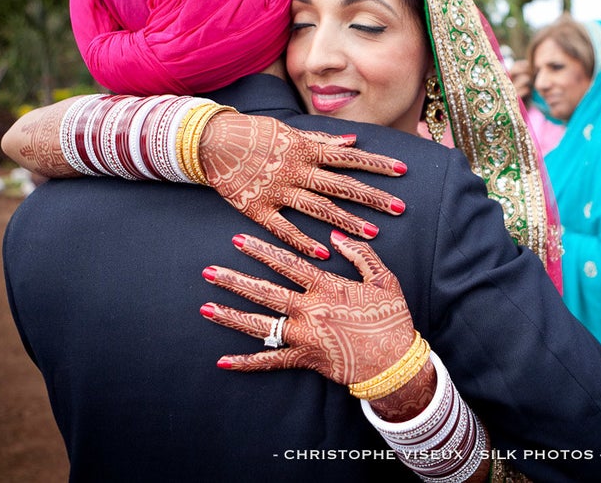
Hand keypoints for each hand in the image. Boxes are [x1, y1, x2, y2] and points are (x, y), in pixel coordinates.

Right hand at [199, 112, 406, 258]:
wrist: (210, 140)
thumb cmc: (254, 133)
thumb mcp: (289, 130)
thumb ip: (322, 140)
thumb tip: (353, 141)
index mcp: (306, 149)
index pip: (350, 157)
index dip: (377, 164)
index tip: (403, 170)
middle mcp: (297, 170)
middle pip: (341, 185)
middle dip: (372, 197)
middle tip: (399, 208)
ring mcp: (278, 190)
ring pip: (318, 208)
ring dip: (347, 221)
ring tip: (373, 233)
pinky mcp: (257, 209)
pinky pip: (283, 228)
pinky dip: (303, 241)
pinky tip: (324, 254)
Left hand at [200, 231, 415, 385]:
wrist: (395, 364)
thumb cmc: (391, 319)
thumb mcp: (383, 280)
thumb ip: (359, 255)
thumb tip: (335, 237)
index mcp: (328, 287)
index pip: (288, 263)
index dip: (262, 250)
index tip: (239, 240)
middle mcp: (310, 310)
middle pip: (264, 292)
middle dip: (234, 280)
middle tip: (209, 271)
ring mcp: (304, 337)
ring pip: (260, 325)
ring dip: (231, 316)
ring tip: (205, 307)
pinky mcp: (304, 359)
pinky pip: (270, 362)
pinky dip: (246, 363)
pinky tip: (223, 361)